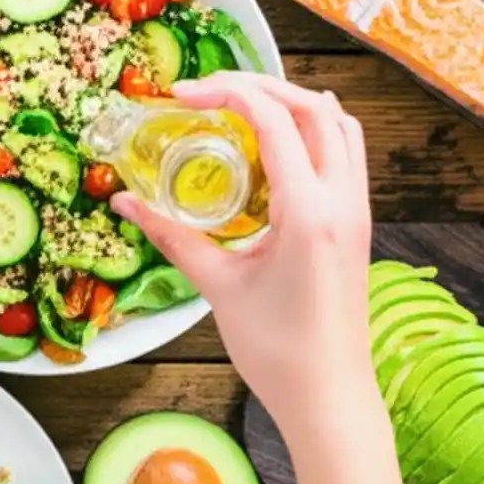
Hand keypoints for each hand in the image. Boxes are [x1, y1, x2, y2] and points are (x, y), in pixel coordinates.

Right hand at [112, 72, 372, 431]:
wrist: (330, 397)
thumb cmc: (277, 351)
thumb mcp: (217, 286)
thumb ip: (171, 235)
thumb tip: (124, 202)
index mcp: (309, 210)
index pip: (275, 120)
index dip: (227, 94)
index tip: (183, 96)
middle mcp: (343, 200)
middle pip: (313, 107)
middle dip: (260, 86)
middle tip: (210, 92)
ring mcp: (358, 210)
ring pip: (339, 125)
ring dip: (293, 103)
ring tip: (243, 108)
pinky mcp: (358, 224)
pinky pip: (346, 154)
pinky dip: (314, 132)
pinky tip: (276, 148)